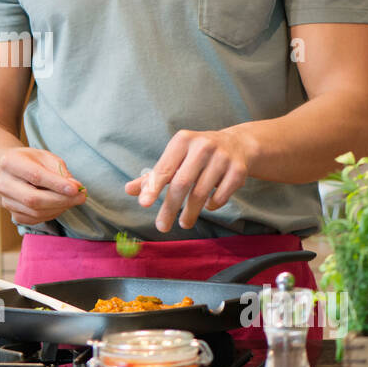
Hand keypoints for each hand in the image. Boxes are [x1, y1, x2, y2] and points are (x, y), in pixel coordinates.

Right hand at [0, 147, 86, 224]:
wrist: (13, 172)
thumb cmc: (32, 161)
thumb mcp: (46, 157)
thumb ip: (60, 170)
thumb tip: (74, 187)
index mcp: (9, 162)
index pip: (35, 176)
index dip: (56, 184)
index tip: (76, 188)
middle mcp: (2, 183)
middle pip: (33, 199)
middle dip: (60, 200)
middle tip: (80, 197)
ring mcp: (6, 201)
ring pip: (35, 212)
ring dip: (59, 208)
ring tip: (74, 200)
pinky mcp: (12, 214)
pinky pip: (35, 220)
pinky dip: (52, 214)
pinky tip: (61, 205)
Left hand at [124, 129, 251, 232]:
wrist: (236, 144)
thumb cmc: (196, 155)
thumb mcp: (175, 159)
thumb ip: (153, 175)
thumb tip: (128, 190)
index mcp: (183, 140)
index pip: (165, 168)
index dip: (153, 187)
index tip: (144, 204)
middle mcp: (203, 145)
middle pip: (182, 183)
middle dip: (170, 207)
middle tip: (161, 226)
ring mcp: (223, 157)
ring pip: (202, 193)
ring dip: (190, 212)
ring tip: (183, 223)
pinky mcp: (238, 170)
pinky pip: (221, 196)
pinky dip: (212, 205)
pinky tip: (207, 206)